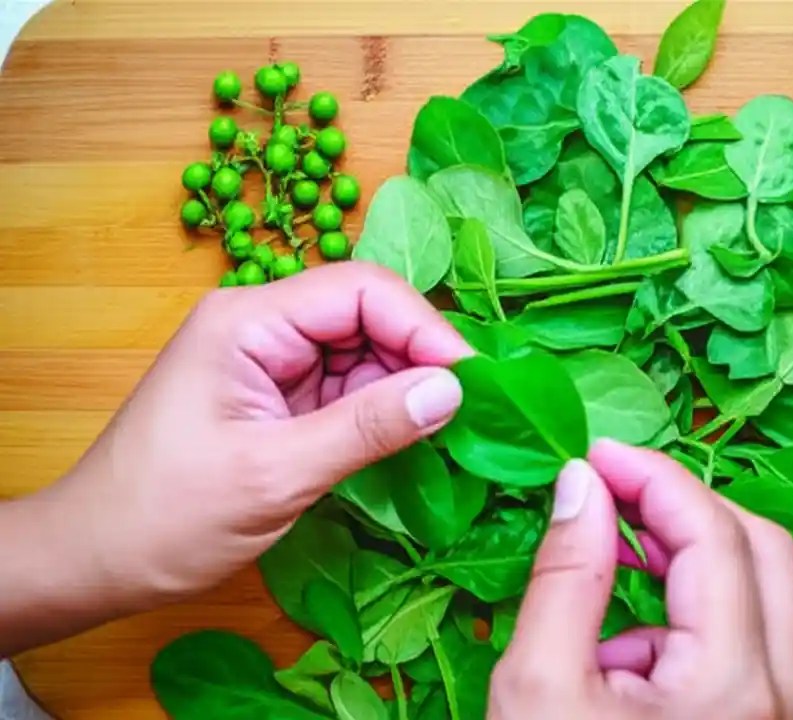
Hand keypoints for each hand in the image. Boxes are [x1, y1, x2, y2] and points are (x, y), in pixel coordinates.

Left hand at [0, 262, 470, 653]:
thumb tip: (452, 391)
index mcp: (249, 321)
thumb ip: (366, 427)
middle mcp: (262, 328)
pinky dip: (384, 413)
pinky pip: (348, 390)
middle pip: (368, 316)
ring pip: (364, 353)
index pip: (361, 291)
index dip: (424, 327)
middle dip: (421, 358)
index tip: (470, 382)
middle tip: (470, 413)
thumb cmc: (166, 516)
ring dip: (407, 388)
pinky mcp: (279, 400)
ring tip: (450, 432)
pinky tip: (414, 441)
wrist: (93, 561)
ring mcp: (271, 363)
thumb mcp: (275, 474)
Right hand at [490, 439, 792, 719]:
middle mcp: (788, 696)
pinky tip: (631, 651)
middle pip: (765, 549)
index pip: (713, 533)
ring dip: (697, 563)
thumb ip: (565, 579)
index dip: (653, 478)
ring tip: (615, 567)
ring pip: (773, 594)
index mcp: (733, 683)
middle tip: (616, 494)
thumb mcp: (538, 693)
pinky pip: (765, 647)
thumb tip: (583, 486)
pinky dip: (705, 622)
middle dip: (688, 509)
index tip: (597, 455)